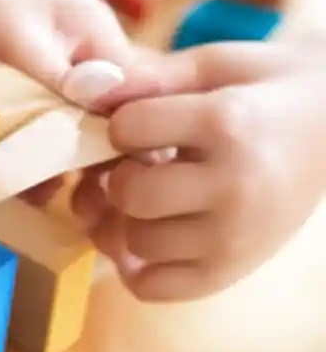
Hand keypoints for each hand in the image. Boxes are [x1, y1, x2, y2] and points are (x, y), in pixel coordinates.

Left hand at [71, 41, 325, 299]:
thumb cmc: (268, 91)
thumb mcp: (216, 64)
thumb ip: (150, 76)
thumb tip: (83, 88)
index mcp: (229, 124)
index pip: (128, 129)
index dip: (122, 123)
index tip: (144, 123)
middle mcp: (234, 187)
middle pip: (130, 193)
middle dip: (122, 174)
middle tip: (144, 164)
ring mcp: (235, 237)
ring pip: (135, 242)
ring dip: (128, 220)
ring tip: (152, 197)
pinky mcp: (231, 271)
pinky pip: (152, 287)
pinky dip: (137, 267)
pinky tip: (150, 235)